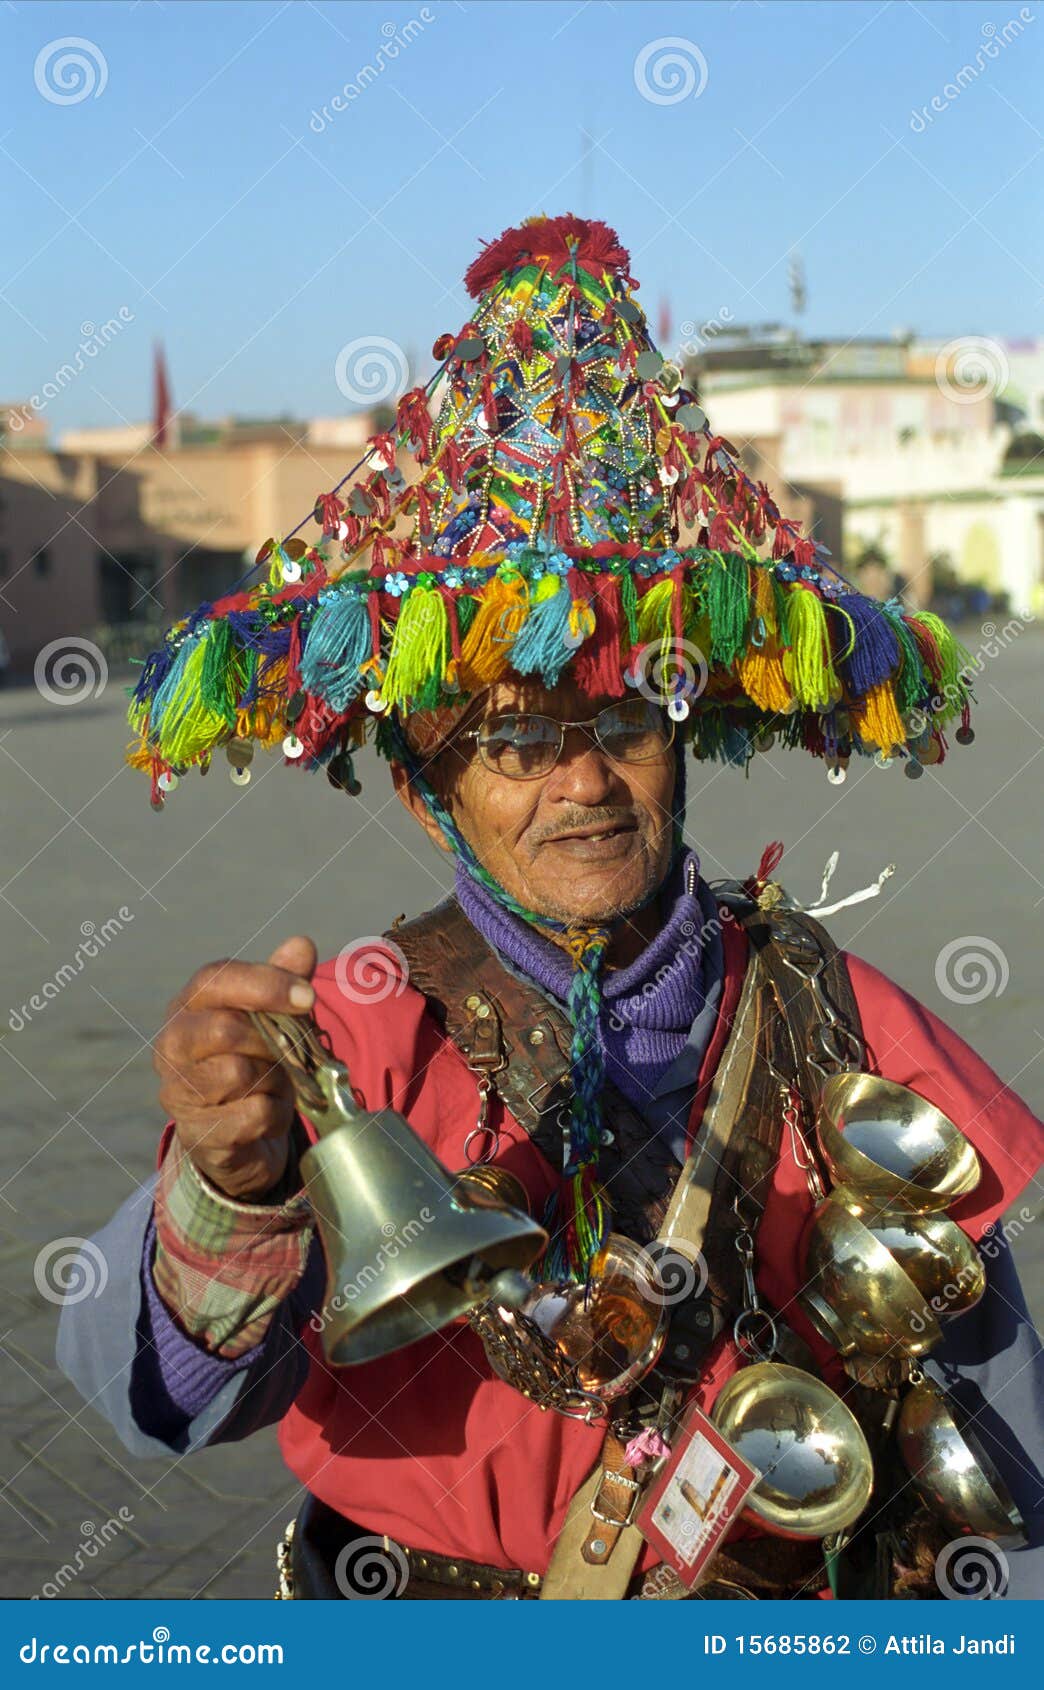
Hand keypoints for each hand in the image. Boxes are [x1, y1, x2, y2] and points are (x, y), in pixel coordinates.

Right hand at [153, 936, 317, 1199]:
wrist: (238, 1135)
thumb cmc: (254, 1060)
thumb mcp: (272, 1018)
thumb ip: (284, 980)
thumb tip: (301, 944)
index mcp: (188, 1007)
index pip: (216, 979)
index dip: (265, 984)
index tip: (309, 997)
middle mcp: (172, 1045)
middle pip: (227, 1029)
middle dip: (272, 1042)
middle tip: (289, 1055)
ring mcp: (178, 1092)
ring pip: (239, 1074)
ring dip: (274, 1080)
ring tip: (273, 1085)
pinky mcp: (197, 1134)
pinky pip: (252, 1115)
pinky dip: (274, 1114)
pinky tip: (266, 1114)